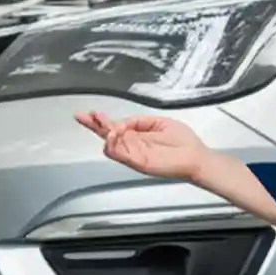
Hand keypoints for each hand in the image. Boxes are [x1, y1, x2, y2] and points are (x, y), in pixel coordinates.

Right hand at [75, 110, 209, 180]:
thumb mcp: (158, 122)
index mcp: (137, 134)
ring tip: (108, 126)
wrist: (195, 156)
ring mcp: (133, 154)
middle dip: (93, 126)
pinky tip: (114, 134)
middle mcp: (132, 145)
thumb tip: (120, 123)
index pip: (114, 127)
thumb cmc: (181, 140)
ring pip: (110, 145)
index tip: (93, 112)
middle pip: (106, 136)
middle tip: (80, 117)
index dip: (102, 120)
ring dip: (104, 133)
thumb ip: (138, 121)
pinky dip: (113, 144)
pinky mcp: (137, 162)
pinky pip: (119, 154)